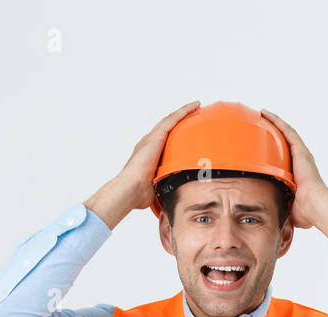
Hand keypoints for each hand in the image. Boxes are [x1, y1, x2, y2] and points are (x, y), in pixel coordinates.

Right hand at [102, 101, 200, 216]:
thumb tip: (171, 200)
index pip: (162, 142)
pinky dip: (185, 111)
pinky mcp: (157, 136)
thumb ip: (163, 188)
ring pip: (171, 120)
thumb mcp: (156, 189)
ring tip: (197, 107)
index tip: (183, 134)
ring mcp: (151, 139)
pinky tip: (195, 105)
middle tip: (193, 115)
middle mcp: (148, 144)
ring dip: (184, 113)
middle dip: (179, 121)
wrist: (130, 189)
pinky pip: (173, 119)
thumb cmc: (139, 194)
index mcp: (147, 156)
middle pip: (166, 128)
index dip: (172, 136)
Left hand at [261, 108, 327, 243]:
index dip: (276, 148)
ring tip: (261, 114)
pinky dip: (276, 121)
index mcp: (299, 173)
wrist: (315, 207)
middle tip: (261, 123)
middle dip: (274, 131)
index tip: (266, 143)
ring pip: (286, 133)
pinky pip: (286, 131)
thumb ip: (281, 206)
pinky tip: (265, 113)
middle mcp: (302, 160)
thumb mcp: (288, 206)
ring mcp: (301, 154)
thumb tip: (273, 214)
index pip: (285, 157)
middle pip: (286, 141)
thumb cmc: (305, 212)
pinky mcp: (299, 150)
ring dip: (274, 122)